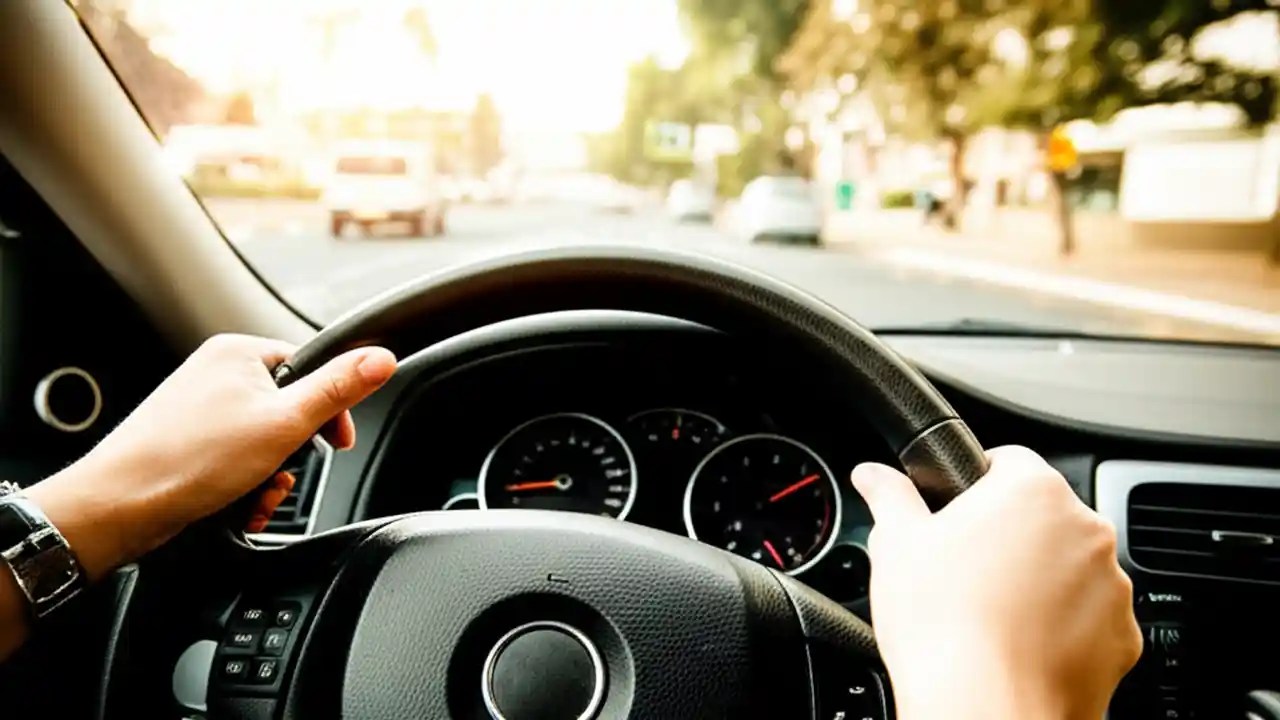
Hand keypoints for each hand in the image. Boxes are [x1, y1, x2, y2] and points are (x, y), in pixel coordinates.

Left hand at [26, 334, 396, 578]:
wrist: (119, 506)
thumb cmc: (190, 460)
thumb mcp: (284, 423)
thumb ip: (337, 390)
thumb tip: (381, 358)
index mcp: (238, 353)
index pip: (311, 369)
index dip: (330, 411)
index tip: (335, 444)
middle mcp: (217, 374)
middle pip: (289, 410)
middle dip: (294, 455)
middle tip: (281, 476)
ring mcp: (199, 409)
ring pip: (264, 441)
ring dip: (270, 476)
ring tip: (255, 495)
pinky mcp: (187, 442)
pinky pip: (236, 459)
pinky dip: (246, 485)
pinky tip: (238, 503)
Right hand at [851, 446, 1140, 719]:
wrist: (986, 708)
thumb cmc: (942, 624)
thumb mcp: (896, 545)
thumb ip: (890, 496)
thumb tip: (874, 475)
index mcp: (1033, 490)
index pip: (1007, 460)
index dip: (974, 485)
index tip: (956, 512)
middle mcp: (1085, 529)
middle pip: (1042, 515)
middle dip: (1008, 535)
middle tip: (965, 569)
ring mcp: (1112, 586)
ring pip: (1069, 566)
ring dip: (1039, 578)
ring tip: (990, 612)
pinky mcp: (1122, 636)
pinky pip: (1090, 617)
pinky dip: (1062, 625)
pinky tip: (1020, 642)